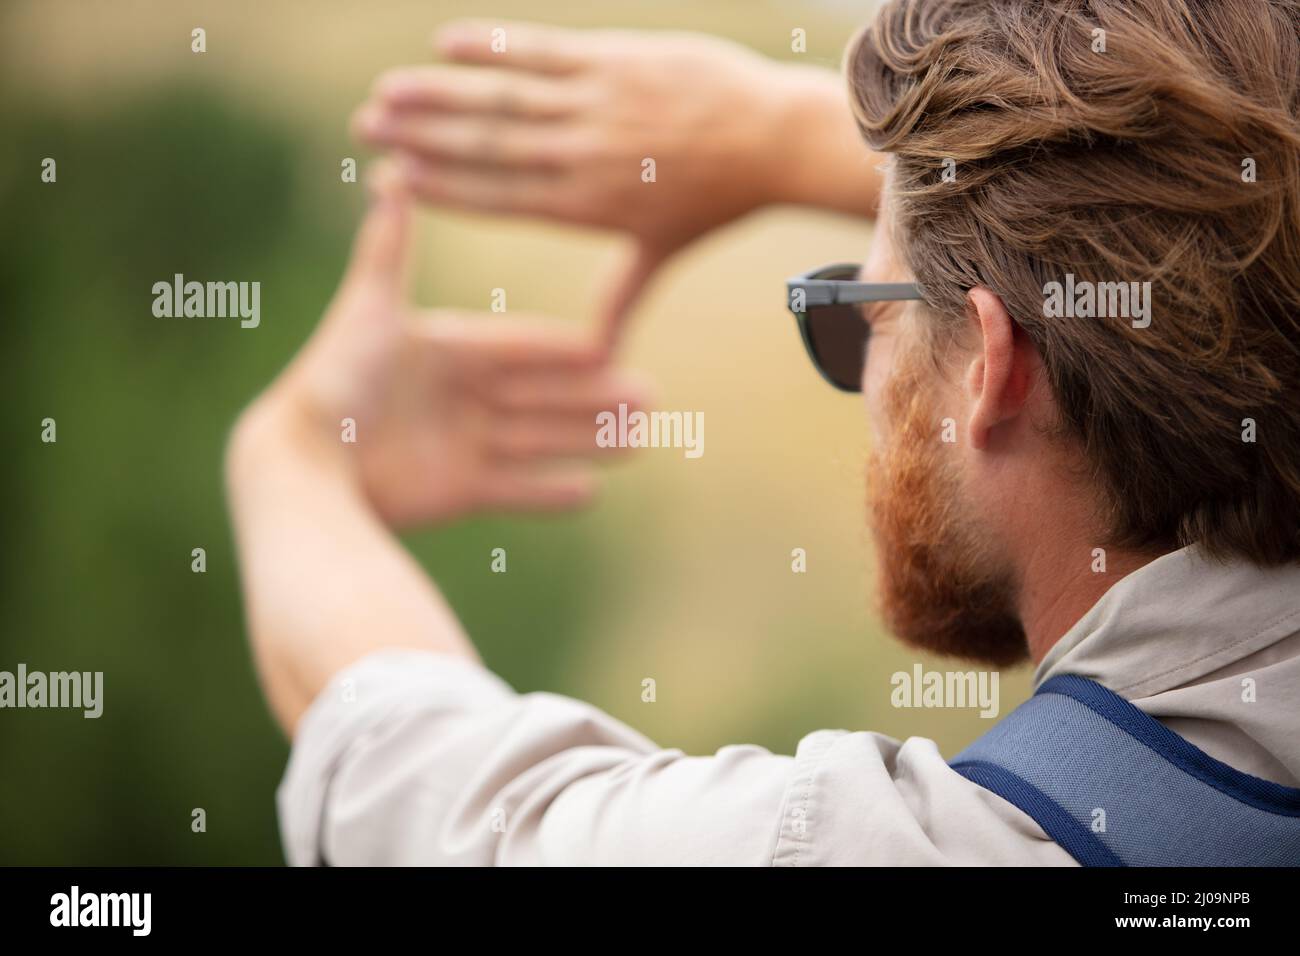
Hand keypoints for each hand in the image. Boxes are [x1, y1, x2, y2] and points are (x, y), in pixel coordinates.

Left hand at [245, 165, 648, 529]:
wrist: (299, 466)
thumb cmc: (330, 382)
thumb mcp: (368, 311)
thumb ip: (390, 249)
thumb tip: (390, 174)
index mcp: (445, 350)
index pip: (520, 348)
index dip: (566, 351)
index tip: (611, 347)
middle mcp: (458, 396)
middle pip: (542, 396)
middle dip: (596, 398)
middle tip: (652, 398)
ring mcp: (459, 446)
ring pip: (540, 441)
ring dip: (589, 440)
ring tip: (641, 439)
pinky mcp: (455, 493)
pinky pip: (515, 492)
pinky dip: (549, 493)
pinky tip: (592, 491)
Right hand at [352, 21, 820, 342]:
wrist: (773, 139)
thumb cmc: (715, 200)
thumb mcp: (660, 252)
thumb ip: (619, 297)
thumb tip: (601, 361)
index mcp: (585, 207)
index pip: (498, 198)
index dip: (440, 187)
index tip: (391, 178)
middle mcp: (583, 157)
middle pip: (487, 149)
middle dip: (421, 138)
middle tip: (365, 128)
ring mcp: (598, 105)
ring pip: (504, 101)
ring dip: (440, 94)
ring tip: (388, 90)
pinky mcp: (616, 60)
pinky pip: (544, 51)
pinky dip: (495, 47)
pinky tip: (448, 42)